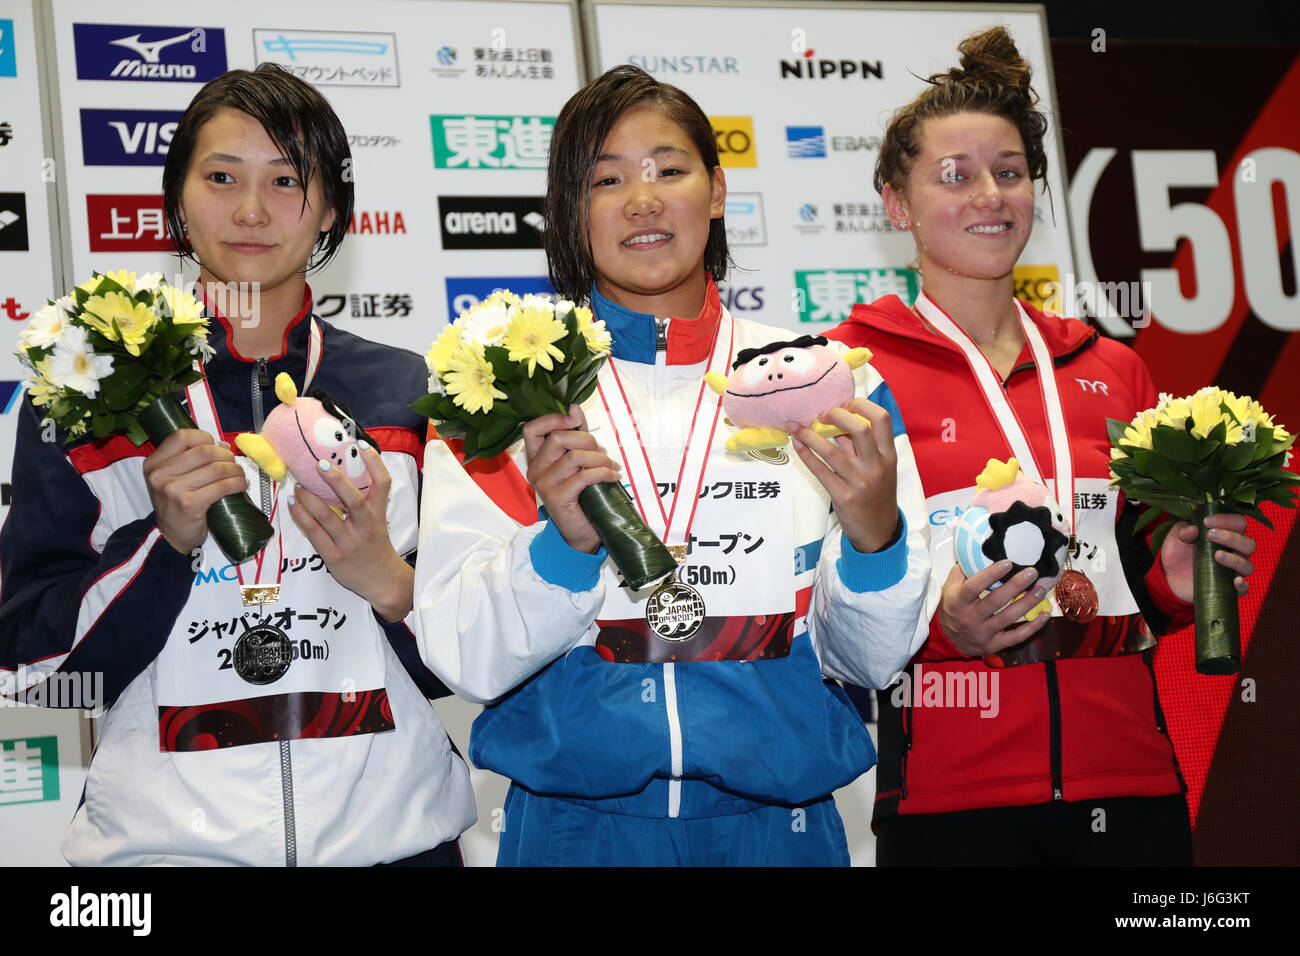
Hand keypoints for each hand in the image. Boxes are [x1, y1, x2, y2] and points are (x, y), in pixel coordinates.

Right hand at [143, 429, 247, 555]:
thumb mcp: (174, 477)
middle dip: (226, 455)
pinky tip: (240, 485)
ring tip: (239, 475)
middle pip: (204, 451)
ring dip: (235, 470)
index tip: (216, 447)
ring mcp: (173, 489)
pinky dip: (237, 484)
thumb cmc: (176, 504)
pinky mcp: (189, 504)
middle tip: (233, 463)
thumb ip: (191, 458)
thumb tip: (222, 444)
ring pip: (216, 469)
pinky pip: (221, 486)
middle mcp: (160, 474)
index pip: (181, 436)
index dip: (204, 438)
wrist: (171, 535)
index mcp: (155, 462)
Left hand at [288, 443, 412, 622]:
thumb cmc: (376, 547)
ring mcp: (349, 543)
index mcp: (379, 515)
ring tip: (297, 486)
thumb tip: (341, 475)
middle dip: (336, 481)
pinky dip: (302, 517)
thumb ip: (365, 502)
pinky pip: (314, 533)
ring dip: (309, 498)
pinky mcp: (334, 557)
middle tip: (319, 463)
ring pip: (327, 517)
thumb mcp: (378, 522)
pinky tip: (293, 505)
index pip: (383, 484)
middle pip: (353, 500)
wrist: (382, 581)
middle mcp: (366, 527)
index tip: (361, 445)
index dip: (374, 463)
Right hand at [523, 405, 621, 554]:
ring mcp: (544, 484)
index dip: (553, 419)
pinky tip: (613, 477)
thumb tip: (575, 407)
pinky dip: (604, 473)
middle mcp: (535, 470)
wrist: (581, 533)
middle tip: (602, 452)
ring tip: (612, 467)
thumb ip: (575, 436)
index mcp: (536, 459)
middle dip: (587, 440)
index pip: (531, 429)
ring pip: (574, 457)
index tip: (575, 420)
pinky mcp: (557, 498)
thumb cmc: (581, 495)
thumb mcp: (578, 462)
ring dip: (600, 459)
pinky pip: (584, 476)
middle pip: (558, 438)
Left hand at [789, 398, 898, 552]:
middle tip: (821, 415)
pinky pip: (820, 470)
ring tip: (796, 427)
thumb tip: (835, 421)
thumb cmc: (877, 495)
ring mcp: (860, 482)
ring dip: (809, 435)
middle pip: (860, 428)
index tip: (845, 403)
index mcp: (889, 455)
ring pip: (831, 450)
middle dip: (836, 415)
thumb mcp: (879, 469)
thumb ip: (860, 447)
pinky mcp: (843, 497)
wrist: (879, 533)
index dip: (862, 405)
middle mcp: (877, 466)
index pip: (882, 419)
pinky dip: (806, 454)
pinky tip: (797, 445)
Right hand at [937, 561, 1050, 656]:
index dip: (991, 575)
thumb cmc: (952, 607)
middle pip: (995, 601)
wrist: (948, 638)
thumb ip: (962, 571)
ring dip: (1027, 603)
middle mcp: (969, 618)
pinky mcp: (993, 645)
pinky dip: (1032, 627)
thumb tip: (979, 552)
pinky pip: (1016, 637)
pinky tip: (1044, 615)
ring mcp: (982, 633)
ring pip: (1008, 618)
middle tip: (1032, 572)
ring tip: (1041, 589)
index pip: (974, 587)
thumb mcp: (949, 588)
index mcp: (957, 602)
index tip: (1007, 563)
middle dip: (1016, 585)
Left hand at [1160, 513, 1255, 601]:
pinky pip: (1244, 589)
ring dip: (1235, 559)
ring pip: (1247, 565)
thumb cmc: (1178, 552)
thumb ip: (1183, 531)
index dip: (1227, 520)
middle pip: (1248, 544)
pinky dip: (1242, 585)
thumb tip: (1193, 529)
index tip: (1207, 521)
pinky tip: (1235, 581)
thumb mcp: (1176, 538)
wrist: (1168, 576)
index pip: (1239, 523)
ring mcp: (1233, 570)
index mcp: (1227, 534)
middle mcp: (1235, 552)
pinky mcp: (1228, 587)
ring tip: (1216, 555)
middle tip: (1211, 535)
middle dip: (1232, 538)